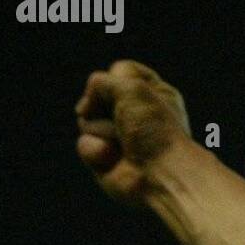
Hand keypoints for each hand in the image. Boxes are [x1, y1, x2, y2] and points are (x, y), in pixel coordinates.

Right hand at [75, 59, 191, 206]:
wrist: (161, 175)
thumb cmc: (156, 130)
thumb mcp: (132, 88)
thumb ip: (101, 82)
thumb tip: (83, 109)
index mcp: (152, 92)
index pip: (120, 70)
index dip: (118, 80)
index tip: (133, 91)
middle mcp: (134, 113)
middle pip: (97, 95)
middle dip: (106, 107)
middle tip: (128, 122)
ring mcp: (118, 135)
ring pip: (86, 119)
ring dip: (103, 130)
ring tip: (125, 143)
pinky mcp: (105, 158)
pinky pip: (84, 144)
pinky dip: (97, 151)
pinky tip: (114, 160)